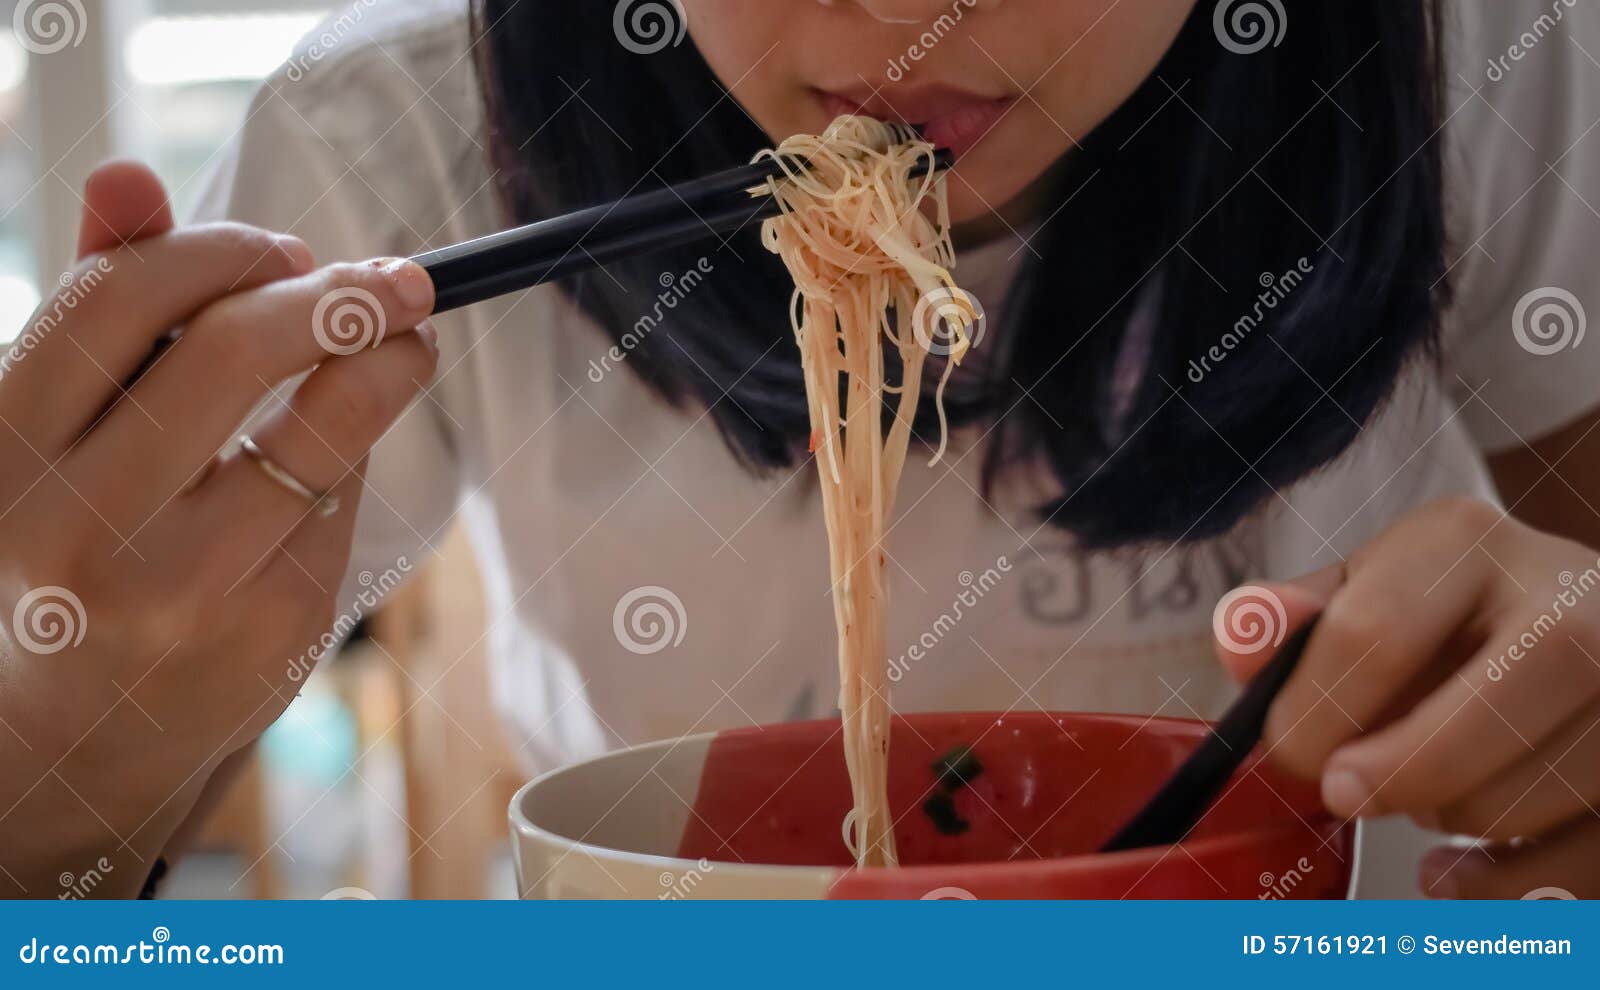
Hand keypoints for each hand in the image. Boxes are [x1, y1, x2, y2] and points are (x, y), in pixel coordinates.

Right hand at [0, 162, 438, 896]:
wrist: (77, 736)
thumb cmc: (71, 548)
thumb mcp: (54, 431)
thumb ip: (98, 305)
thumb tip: (133, 177)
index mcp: (4, 451)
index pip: (119, 298)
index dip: (221, 249)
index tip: (285, 250)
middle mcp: (77, 521)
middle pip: (232, 347)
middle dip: (328, 292)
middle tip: (381, 280)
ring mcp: (178, 584)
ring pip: (319, 424)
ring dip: (387, 355)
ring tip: (406, 330)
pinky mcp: (269, 625)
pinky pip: (343, 495)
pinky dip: (364, 438)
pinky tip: (363, 420)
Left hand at [1215, 496, 1599, 898]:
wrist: (1571, 612)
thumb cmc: (1447, 612)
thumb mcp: (1366, 588)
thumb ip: (1292, 621)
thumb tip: (1239, 640)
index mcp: (1467, 543)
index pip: (1372, 635)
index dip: (1313, 713)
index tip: (1290, 751)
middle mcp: (1573, 600)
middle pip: (1485, 714)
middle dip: (1395, 773)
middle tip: (1343, 793)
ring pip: (1530, 795)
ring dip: (1455, 816)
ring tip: (1431, 788)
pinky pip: (1580, 863)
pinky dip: (1505, 886)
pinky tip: (1457, 871)